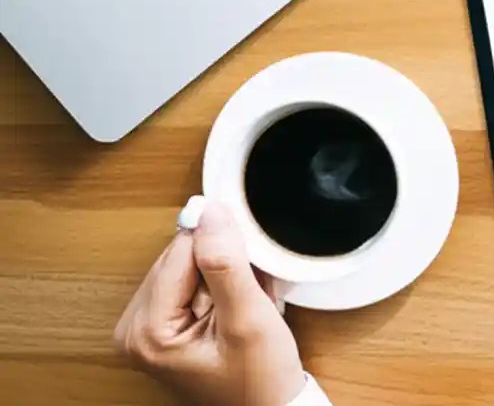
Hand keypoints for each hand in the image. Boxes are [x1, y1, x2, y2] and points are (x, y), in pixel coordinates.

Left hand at [114, 204, 306, 405]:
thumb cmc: (259, 382)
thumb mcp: (249, 321)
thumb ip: (227, 266)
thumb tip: (209, 213)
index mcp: (145, 331)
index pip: (181, 253)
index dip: (223, 249)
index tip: (254, 267)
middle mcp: (134, 329)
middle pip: (180, 259)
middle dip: (223, 265)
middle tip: (252, 295)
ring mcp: (146, 329)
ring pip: (188, 267)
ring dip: (225, 276)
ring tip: (247, 308)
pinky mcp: (161, 328)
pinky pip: (191, 284)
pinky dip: (221, 288)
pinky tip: (238, 310)